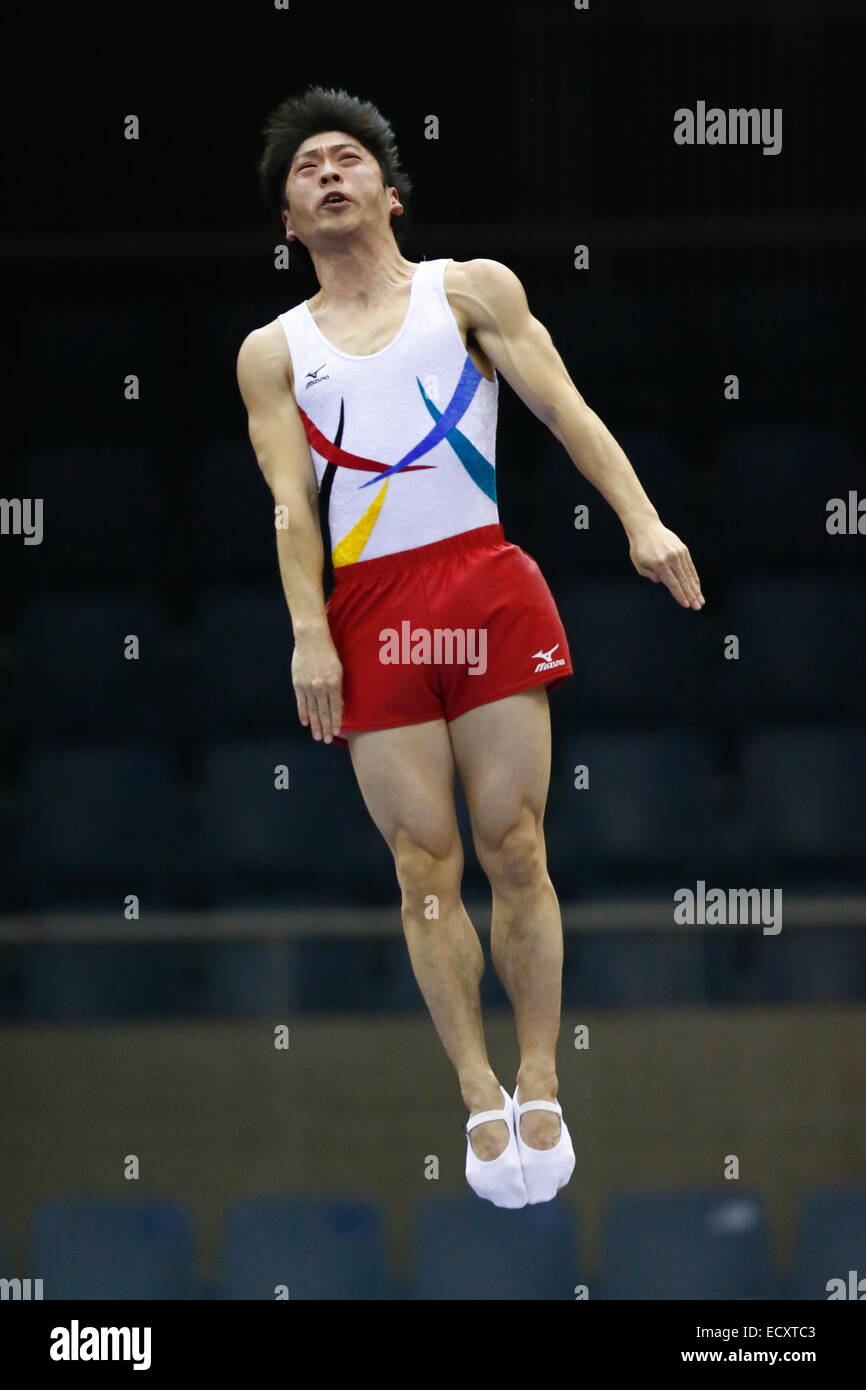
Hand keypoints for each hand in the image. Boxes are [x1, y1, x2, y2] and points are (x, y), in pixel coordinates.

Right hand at [292, 627, 342, 742]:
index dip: (336, 721)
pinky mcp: (298, 684)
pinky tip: (305, 723)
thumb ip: (338, 689)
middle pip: (323, 712)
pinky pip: (301, 703)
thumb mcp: (339, 670)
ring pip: (312, 710)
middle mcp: (321, 687)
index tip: (336, 733)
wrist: (311, 639)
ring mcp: (308, 687)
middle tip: (326, 740)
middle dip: (325, 728)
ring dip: (315, 725)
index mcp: (334, 683)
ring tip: (316, 736)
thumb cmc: (328, 653)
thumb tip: (339, 705)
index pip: (335, 708)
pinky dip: (303, 713)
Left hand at [627, 519, 704, 608]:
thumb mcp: (639, 564)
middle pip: (683, 581)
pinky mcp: (683, 549)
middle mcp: (671, 558)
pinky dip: (694, 577)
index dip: (680, 595)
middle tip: (697, 607)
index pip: (673, 584)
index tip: (686, 605)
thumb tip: (664, 582)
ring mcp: (679, 553)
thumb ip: (650, 576)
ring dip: (695, 589)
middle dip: (691, 596)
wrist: (646, 527)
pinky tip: (698, 586)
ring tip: (700, 600)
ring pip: (689, 574)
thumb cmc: (639, 547)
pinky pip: (690, 566)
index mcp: (659, 564)